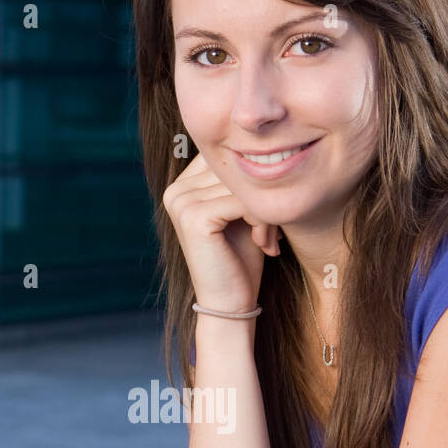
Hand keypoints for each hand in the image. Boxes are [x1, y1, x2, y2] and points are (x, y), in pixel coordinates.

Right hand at [162, 151, 280, 312]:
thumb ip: (243, 181)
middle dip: (261, 197)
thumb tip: (266, 143)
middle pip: (235, 168)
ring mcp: (180, 201)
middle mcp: (176, 189)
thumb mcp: (242, 212)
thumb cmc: (242, 259)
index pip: (228, 158)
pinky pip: (241, 200)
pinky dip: (261, 219)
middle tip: (271, 231)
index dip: (253, 182)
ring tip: (268, 238)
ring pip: (241, 184)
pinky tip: (264, 242)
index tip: (266, 216)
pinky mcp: (193, 216)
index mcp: (183, 184)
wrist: (231, 303)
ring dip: (265, 210)